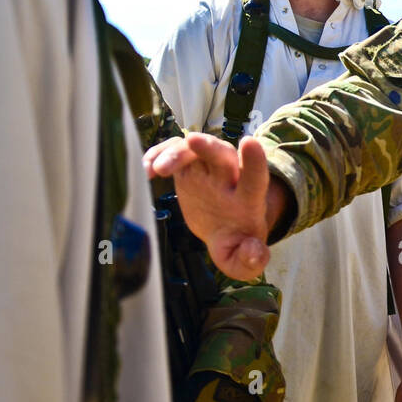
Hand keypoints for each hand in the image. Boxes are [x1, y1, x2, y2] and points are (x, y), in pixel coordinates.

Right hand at [144, 133, 270, 281]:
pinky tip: (146, 169)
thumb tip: (253, 255)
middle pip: (222, 154)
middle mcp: (228, 178)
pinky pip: (173, 152)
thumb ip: (250, 260)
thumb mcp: (243, 259)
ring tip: (157, 169)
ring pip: (195, 150)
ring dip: (177, 153)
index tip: (249, 142)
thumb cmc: (235, 243)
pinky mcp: (187, 168)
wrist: (224, 230)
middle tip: (192, 142)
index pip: (255, 178)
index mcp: (247, 200)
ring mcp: (206, 170)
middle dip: (208, 146)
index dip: (254, 160)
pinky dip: (159, 154)